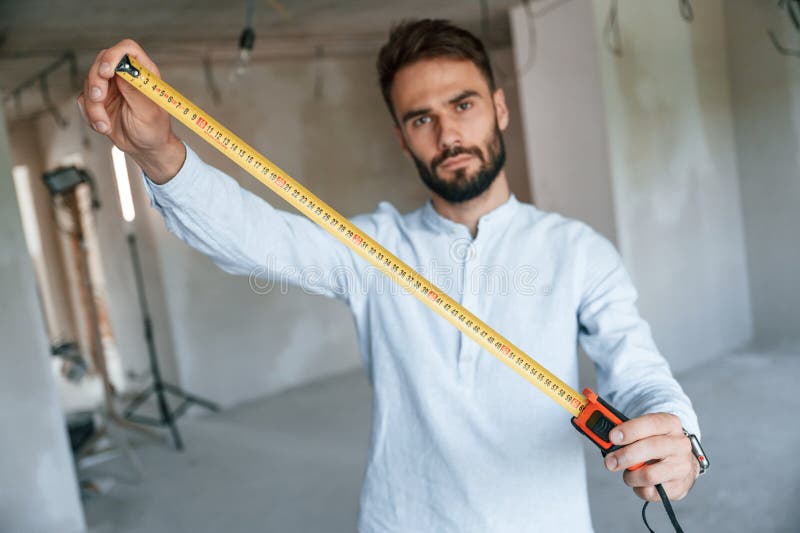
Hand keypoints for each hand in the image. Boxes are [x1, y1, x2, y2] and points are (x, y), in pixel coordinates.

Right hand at [77, 39, 184, 182]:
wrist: (145, 149)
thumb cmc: (154, 131)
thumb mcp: (148, 113)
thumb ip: (135, 91)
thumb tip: (124, 70)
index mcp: (144, 73)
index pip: (127, 50)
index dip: (114, 55)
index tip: (106, 72)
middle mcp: (125, 76)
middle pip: (101, 63)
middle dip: (96, 83)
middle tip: (99, 99)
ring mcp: (111, 87)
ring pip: (89, 84)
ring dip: (93, 106)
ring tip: (105, 125)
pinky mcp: (99, 100)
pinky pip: (83, 100)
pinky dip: (89, 114)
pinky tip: (103, 126)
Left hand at [603, 413, 697, 501]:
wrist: (680, 461)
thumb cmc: (655, 443)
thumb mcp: (644, 430)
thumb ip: (626, 432)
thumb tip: (604, 439)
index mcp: (670, 424)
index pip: (651, 423)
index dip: (630, 430)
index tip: (612, 437)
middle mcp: (679, 444)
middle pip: (650, 448)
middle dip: (625, 456)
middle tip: (609, 461)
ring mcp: (681, 466)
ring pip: (649, 474)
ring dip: (631, 476)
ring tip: (627, 473)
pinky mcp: (679, 487)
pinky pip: (651, 492)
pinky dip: (638, 488)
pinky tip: (639, 482)